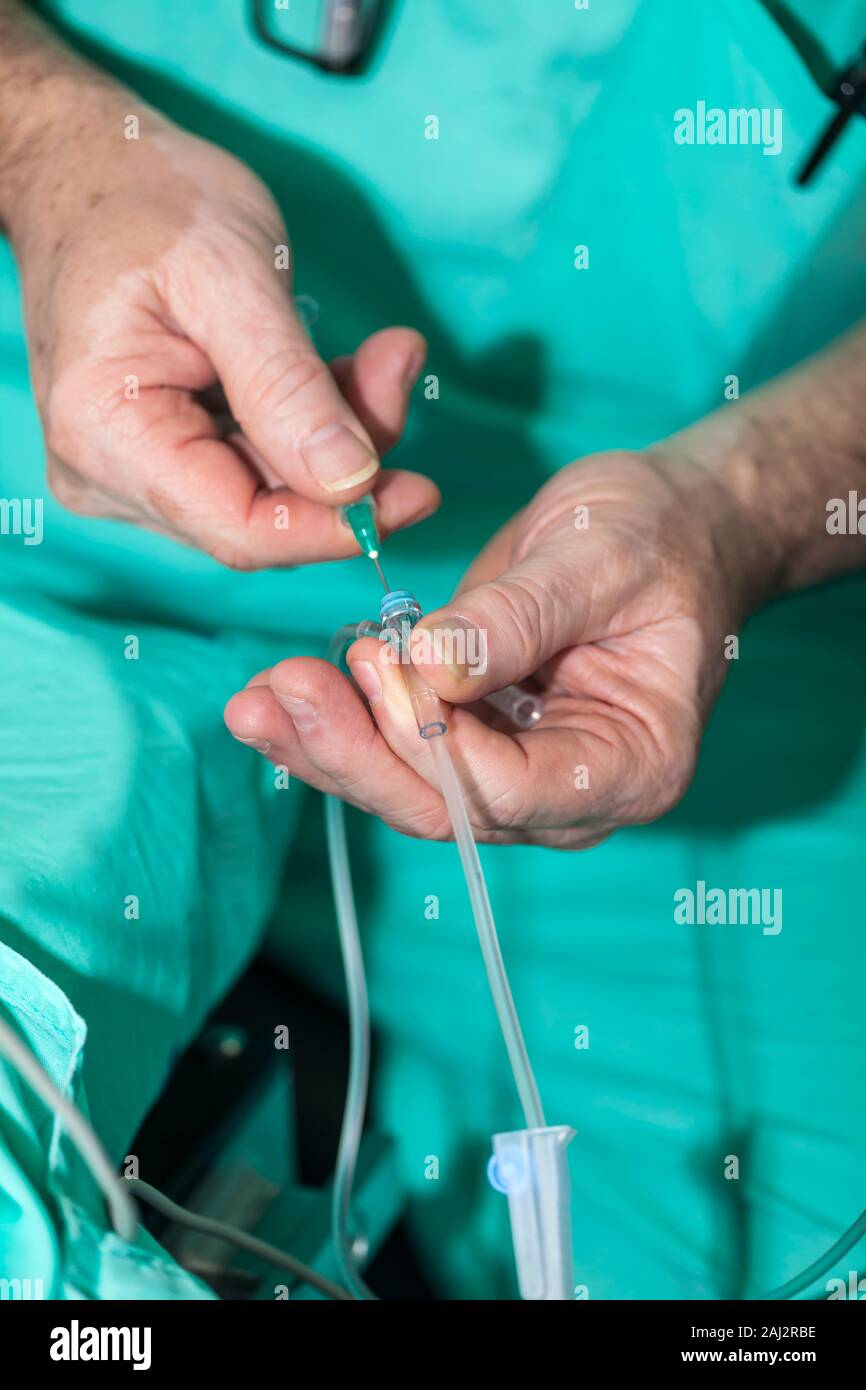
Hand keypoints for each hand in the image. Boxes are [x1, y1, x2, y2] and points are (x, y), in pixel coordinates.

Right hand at [10, 87, 437, 565]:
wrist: (90, 166)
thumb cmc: (144, 199)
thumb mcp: (227, 273)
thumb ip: (285, 382)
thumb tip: (350, 482)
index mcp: (107, 433)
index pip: (238, 528)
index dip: (333, 526)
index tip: (416, 493)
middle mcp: (108, 475)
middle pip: (260, 513)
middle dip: (347, 461)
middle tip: (399, 366)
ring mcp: (134, 472)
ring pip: (269, 491)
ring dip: (339, 434)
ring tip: (384, 354)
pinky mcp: (166, 455)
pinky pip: (257, 464)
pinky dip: (313, 424)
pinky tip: (349, 368)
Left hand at [225, 450, 762, 847]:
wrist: (666, 525)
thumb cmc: (657, 539)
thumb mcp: (598, 561)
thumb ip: (516, 619)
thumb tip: (427, 668)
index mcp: (632, 765)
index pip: (514, 792)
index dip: (435, 741)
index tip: (380, 664)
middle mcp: (571, 793)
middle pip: (447, 809)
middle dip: (357, 754)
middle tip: (278, 695)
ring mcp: (521, 772)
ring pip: (410, 788)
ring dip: (329, 745)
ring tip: (254, 702)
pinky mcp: (477, 740)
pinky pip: (400, 750)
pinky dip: (340, 722)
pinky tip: (277, 694)